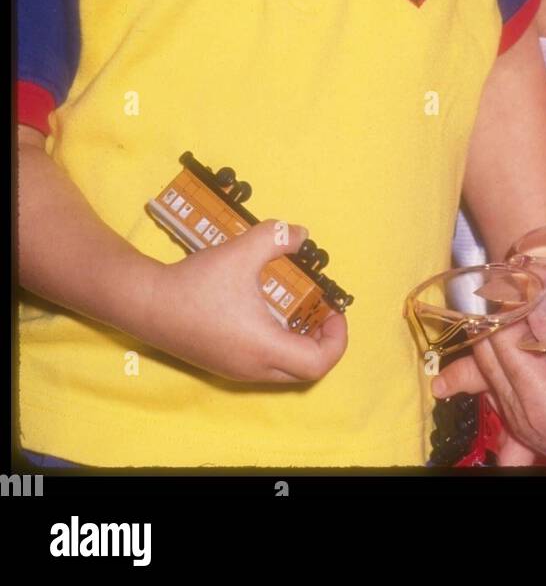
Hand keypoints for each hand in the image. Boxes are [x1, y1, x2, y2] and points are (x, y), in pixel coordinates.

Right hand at [142, 221, 347, 383]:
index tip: (333, 310)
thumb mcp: (242, 251)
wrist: (147, 304)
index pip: (318, 364)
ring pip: (285, 371)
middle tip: (322, 312)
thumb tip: (301, 234)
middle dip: (323, 342)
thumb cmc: (197, 282)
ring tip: (300, 311)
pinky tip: (271, 315)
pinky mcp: (224, 365)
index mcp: (264, 348)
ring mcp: (237, 371)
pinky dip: (280, 346)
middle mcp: (254, 368)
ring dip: (301, 345)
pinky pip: (265, 366)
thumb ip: (277, 237)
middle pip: (306, 372)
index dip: (336, 339)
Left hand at [433, 285, 545, 465]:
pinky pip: (514, 363)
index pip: (499, 327)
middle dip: (527, 302)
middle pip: (493, 333)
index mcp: (535, 397)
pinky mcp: (524, 408)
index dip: (520, 292)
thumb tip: (530, 293)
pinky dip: (538, 340)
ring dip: (539, 320)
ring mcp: (516, 409)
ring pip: (503, 344)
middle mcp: (515, 405)